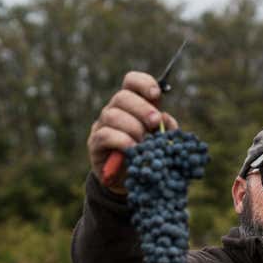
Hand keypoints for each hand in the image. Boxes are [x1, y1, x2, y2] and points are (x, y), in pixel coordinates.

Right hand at [87, 71, 177, 192]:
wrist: (130, 180)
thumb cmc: (148, 154)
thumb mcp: (161, 140)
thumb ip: (167, 128)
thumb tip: (165, 118)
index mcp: (133, 105)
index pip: (131, 82)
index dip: (143, 83)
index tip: (156, 95)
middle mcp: (114, 110)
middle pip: (122, 96)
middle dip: (142, 108)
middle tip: (155, 123)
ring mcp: (102, 125)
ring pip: (112, 115)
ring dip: (133, 127)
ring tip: (144, 142)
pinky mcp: (95, 144)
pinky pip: (105, 135)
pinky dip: (122, 141)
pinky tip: (133, 149)